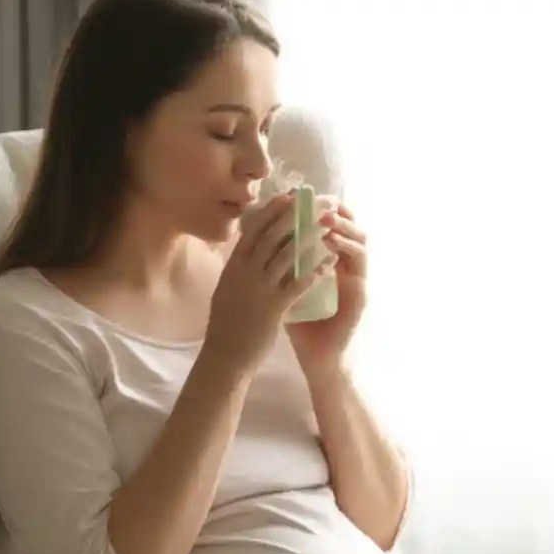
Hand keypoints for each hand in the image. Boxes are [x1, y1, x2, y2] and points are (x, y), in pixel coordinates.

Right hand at [205, 192, 331, 374]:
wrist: (225, 355)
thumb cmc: (228, 324)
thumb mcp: (227, 289)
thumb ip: (238, 269)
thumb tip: (247, 250)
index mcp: (233, 267)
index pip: (252, 232)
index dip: (269, 213)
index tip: (285, 197)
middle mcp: (245, 273)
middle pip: (270, 237)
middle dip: (292, 217)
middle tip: (310, 203)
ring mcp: (259, 289)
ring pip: (286, 256)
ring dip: (309, 239)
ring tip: (326, 227)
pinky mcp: (273, 307)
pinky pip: (297, 284)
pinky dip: (314, 271)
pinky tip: (329, 262)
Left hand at [286, 197, 366, 377]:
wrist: (315, 357)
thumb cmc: (300, 325)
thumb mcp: (285, 287)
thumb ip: (278, 265)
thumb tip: (254, 240)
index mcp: (330, 264)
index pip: (330, 227)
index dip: (319, 209)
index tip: (301, 195)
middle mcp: (347, 268)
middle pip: (350, 228)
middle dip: (337, 211)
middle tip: (320, 199)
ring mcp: (357, 280)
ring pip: (360, 242)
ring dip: (344, 228)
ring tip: (325, 218)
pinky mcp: (361, 295)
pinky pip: (359, 266)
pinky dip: (347, 251)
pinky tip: (331, 243)